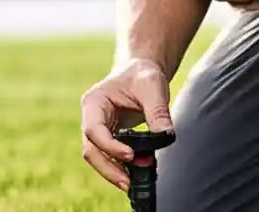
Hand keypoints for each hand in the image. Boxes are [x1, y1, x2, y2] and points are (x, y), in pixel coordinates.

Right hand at [80, 59, 174, 191]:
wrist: (141, 73)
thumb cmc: (143, 76)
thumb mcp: (153, 87)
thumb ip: (158, 111)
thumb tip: (167, 136)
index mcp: (94, 102)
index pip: (94, 130)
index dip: (110, 146)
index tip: (131, 156)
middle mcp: (91, 118)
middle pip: (91, 150)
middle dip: (109, 169)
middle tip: (129, 183)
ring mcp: (97, 130)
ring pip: (98, 158)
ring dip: (113, 173)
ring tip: (133, 185)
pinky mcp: (108, 139)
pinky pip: (109, 158)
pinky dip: (119, 168)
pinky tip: (134, 176)